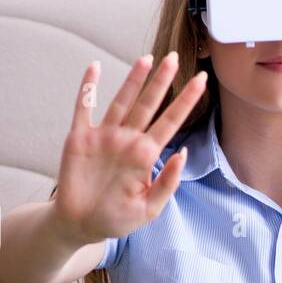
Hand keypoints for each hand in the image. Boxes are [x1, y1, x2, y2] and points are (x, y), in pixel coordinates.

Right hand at [51, 52, 206, 246]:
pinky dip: (88, 88)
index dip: (186, 100)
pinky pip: (84, 107)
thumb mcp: (149, 209)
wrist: (80, 225)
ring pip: (121, 101)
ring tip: (147, 58)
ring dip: (133, 80)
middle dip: (162, 81)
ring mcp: (103, 136)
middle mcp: (127, 140)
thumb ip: (167, 183)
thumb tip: (183, 152)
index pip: (171, 121)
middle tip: (176, 57)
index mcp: (145, 155)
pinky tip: (95, 68)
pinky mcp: (79, 138)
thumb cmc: (116, 218)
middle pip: (148, 104)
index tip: (202, 80)